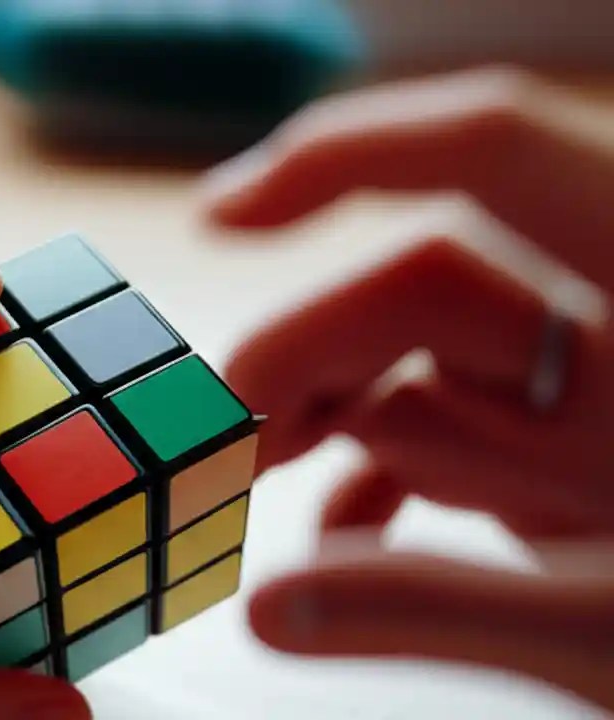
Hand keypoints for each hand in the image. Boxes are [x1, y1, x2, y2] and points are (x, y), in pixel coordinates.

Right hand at [199, 68, 613, 709]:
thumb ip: (440, 607)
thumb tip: (268, 607)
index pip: (490, 152)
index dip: (345, 156)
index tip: (220, 215)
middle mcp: (610, 328)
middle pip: (419, 285)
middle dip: (307, 359)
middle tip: (223, 445)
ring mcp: (588, 391)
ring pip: (424, 360)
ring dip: (335, 419)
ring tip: (263, 480)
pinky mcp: (568, 453)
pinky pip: (453, 431)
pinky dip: (383, 476)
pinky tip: (338, 530)